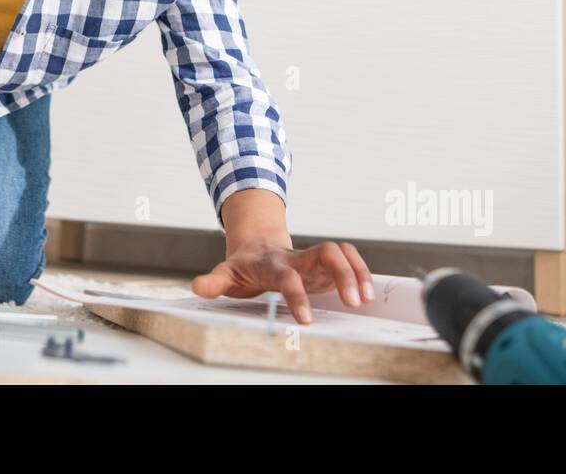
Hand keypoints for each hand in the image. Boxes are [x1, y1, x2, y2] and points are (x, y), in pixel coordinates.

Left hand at [192, 239, 375, 324]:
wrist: (255, 245)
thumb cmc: (243, 266)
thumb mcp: (226, 274)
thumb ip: (214, 282)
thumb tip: (197, 287)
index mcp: (271, 264)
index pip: (287, 277)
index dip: (297, 295)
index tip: (306, 320)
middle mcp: (296, 257)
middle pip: (325, 252)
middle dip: (342, 274)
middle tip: (353, 303)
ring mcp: (312, 258)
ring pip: (340, 251)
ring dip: (357, 272)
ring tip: (365, 300)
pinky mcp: (324, 263)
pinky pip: (349, 259)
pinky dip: (361, 273)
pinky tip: (368, 295)